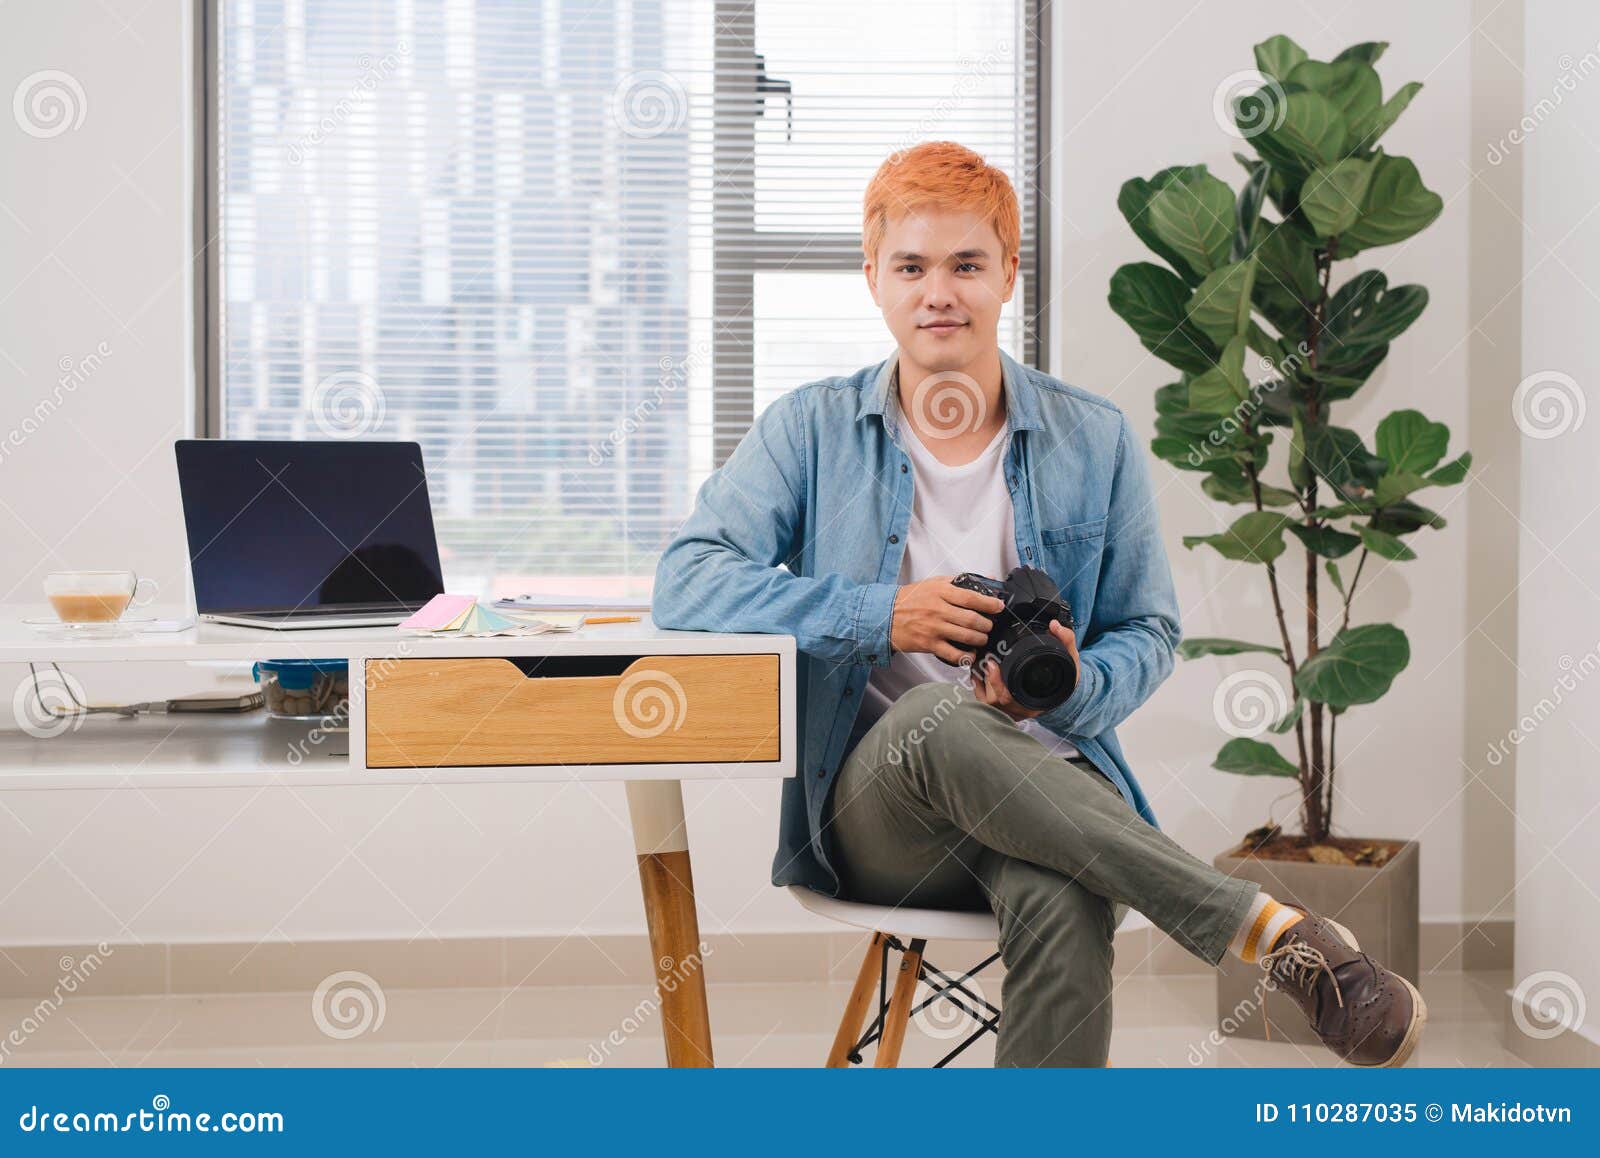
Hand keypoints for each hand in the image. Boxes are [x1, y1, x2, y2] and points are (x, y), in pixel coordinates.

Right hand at [889, 575, 1005, 664]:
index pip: (972, 597)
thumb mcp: (933, 583)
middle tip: (989, 625)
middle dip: (987, 625)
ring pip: (966, 636)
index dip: (990, 603)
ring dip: (980, 639)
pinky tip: (970, 654)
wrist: (885, 615)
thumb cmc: (911, 599)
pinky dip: (966, 656)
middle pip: (972, 619)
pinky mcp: (929, 644)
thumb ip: (958, 581)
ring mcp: (934, 628)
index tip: (999, 607)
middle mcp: (938, 610)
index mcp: (940, 592)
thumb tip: (985, 578)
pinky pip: (953, 654)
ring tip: (982, 638)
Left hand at [969, 619, 1079, 721]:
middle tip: (986, 660)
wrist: (1063, 689)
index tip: (992, 664)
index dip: (996, 684)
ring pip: (986, 700)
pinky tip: (979, 669)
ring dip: (980, 681)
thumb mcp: (1070, 659)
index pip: (1010, 699)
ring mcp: (1009, 710)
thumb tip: (1055, 625)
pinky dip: (977, 684)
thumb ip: (1066, 641)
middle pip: (994, 700)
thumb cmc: (1064, 676)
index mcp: (1035, 702)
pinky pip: (982, 699)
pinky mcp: (1002, 707)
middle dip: (985, 679)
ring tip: (981, 662)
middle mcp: (1020, 709)